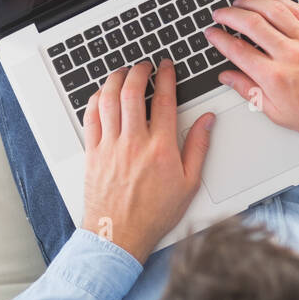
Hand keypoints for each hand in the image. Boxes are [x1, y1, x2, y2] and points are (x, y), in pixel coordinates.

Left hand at [81, 60, 214, 263]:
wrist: (120, 234)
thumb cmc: (154, 214)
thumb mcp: (189, 183)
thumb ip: (199, 147)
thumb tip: (207, 121)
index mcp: (160, 147)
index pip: (163, 99)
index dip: (166, 77)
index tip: (166, 67)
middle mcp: (134, 142)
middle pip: (132, 92)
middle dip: (138, 71)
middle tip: (143, 65)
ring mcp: (110, 146)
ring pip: (108, 100)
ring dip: (114, 80)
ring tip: (122, 72)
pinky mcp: (93, 153)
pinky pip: (91, 118)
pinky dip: (96, 100)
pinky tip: (101, 95)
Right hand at [205, 0, 298, 143]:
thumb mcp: (280, 114)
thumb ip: (250, 92)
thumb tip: (229, 78)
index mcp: (276, 78)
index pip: (238, 51)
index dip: (219, 39)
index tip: (212, 34)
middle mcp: (290, 55)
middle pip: (252, 24)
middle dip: (230, 15)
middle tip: (220, 13)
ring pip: (273, 11)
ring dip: (252, 2)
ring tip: (239, 2)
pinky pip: (297, 10)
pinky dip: (279, 0)